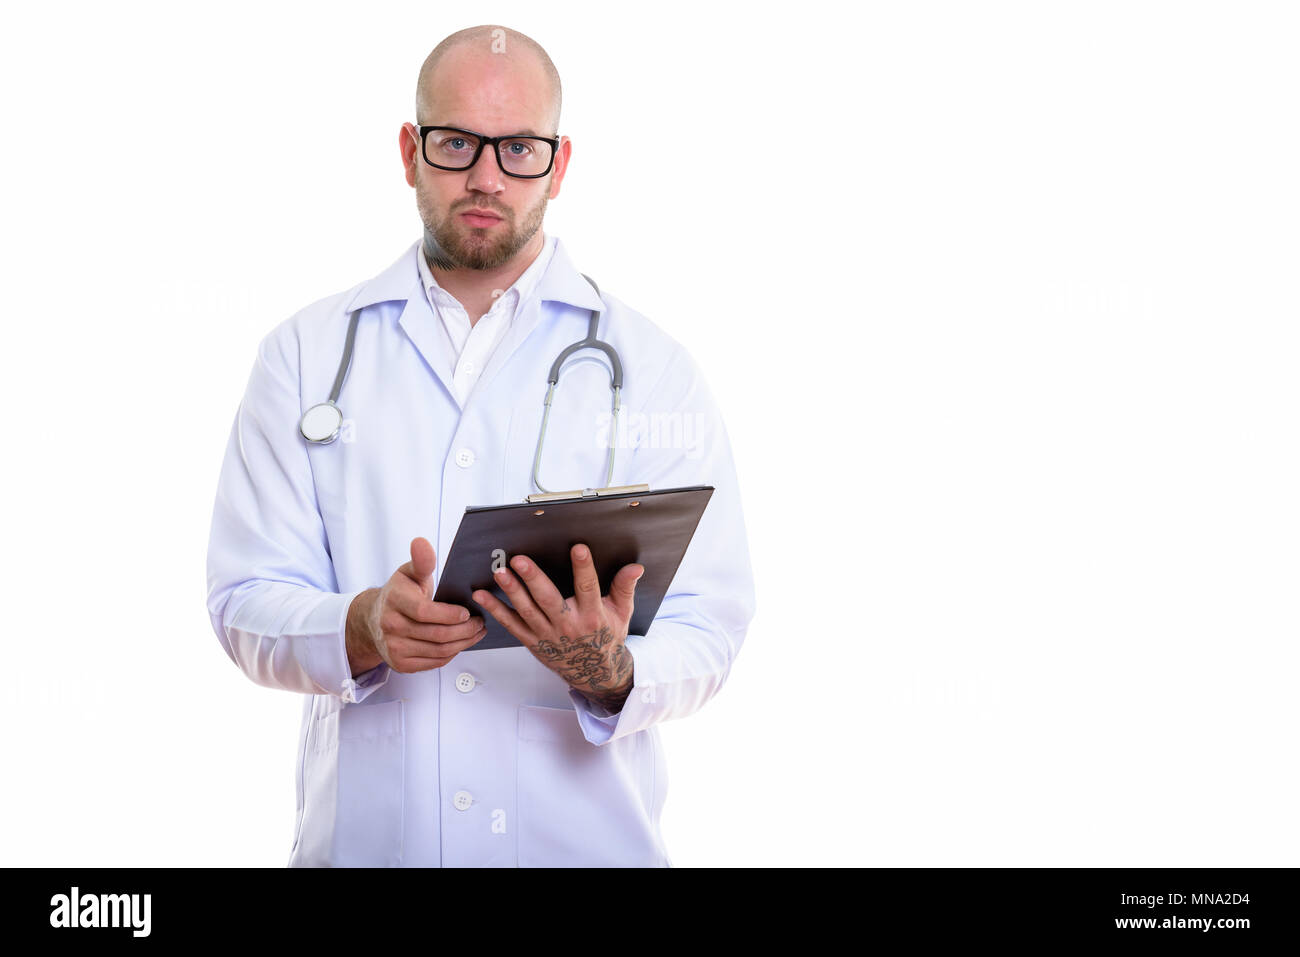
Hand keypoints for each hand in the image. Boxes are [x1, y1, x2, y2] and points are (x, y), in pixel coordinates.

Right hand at [346, 537, 486, 674]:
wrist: (373, 619)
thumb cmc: (399, 593)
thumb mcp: (409, 572)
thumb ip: (421, 561)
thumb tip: (421, 542)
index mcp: (393, 600)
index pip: (424, 612)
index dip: (449, 614)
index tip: (467, 612)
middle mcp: (390, 626)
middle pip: (436, 634)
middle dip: (465, 630)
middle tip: (480, 621)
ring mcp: (394, 648)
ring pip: (438, 650)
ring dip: (464, 643)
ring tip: (477, 631)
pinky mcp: (400, 663)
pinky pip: (434, 662)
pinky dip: (452, 653)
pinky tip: (462, 642)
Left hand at [472, 544, 642, 712]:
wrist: (594, 673)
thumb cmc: (606, 638)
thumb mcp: (621, 613)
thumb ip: (624, 588)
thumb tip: (634, 567)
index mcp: (592, 615)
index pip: (587, 587)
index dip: (583, 567)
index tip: (578, 548)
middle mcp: (568, 625)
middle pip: (548, 599)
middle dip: (532, 579)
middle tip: (519, 560)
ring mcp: (548, 634)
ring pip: (527, 611)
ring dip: (511, 591)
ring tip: (500, 573)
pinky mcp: (533, 641)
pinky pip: (511, 625)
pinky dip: (495, 610)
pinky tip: (482, 596)